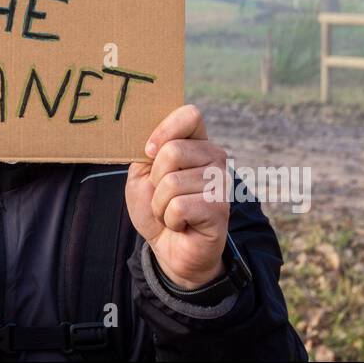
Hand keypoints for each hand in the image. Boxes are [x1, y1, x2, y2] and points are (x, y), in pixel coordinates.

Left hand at [125, 105, 229, 288]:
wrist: (169, 248)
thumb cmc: (156, 207)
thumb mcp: (142, 175)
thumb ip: (146, 152)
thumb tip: (148, 138)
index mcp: (197, 143)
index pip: (190, 115)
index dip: (165, 130)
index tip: (148, 152)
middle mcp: (215, 158)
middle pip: (173, 150)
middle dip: (155, 179)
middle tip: (162, 194)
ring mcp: (221, 182)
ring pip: (171, 182)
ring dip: (160, 204)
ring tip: (171, 212)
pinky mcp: (220, 208)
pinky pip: (178, 206)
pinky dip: (169, 219)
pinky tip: (181, 224)